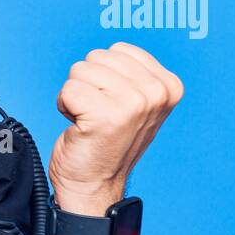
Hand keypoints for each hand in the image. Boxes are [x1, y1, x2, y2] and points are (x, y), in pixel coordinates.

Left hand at [49, 42, 183, 214]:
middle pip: (97, 57)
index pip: (118, 49)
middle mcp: (156, 93)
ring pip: (80, 70)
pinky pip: (68, 89)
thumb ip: (132, 74)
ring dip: (76, 95)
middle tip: (97, 113)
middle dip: (88, 83)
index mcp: (168, 86)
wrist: (93, 185)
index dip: (104, 74)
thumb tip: (115, 50)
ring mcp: (134, 104)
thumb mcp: (134, 103)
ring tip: (89, 119)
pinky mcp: (106, 116)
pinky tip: (80, 126)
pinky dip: (65, 106)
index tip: (111, 103)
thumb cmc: (106, 143)